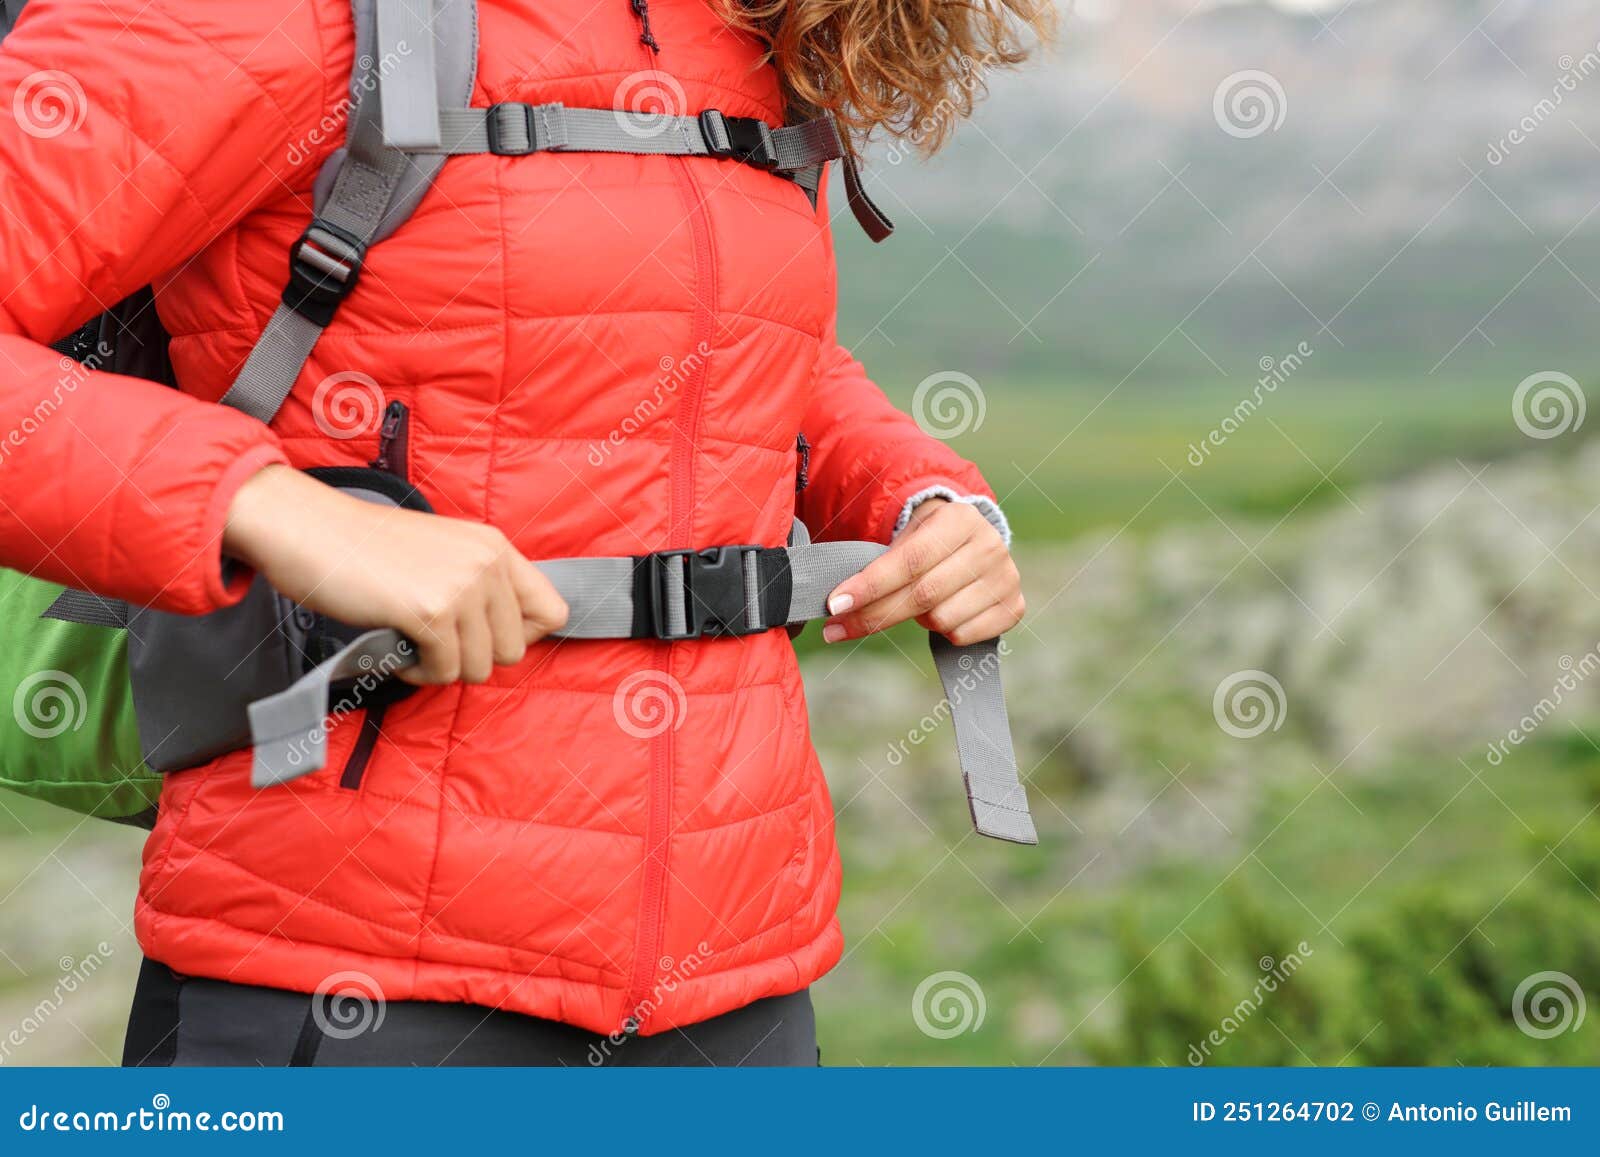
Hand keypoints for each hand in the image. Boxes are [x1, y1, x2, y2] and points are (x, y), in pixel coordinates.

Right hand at [223, 465, 567, 684]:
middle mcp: (487, 563)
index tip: (478, 636)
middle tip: (432, 639)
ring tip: (409, 639)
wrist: (307, 530)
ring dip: (440, 667)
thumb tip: (512, 640)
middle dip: (470, 657)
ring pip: (479, 668)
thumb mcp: (443, 554)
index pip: (553, 612)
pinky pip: (443, 673)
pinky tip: (394, 645)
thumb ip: (480, 585)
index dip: (519, 637)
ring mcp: (462, 587)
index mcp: (495, 547)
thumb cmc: (365, 549)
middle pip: (513, 651)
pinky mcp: (431, 612)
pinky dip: (416, 671)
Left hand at [822, 497, 1023, 645]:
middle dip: (873, 615)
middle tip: (836, 628)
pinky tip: (944, 612)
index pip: (907, 561)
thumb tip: (837, 605)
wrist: (973, 544)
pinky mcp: (1014, 607)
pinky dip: (944, 632)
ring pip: (940, 620)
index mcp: (959, 519)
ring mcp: (1006, 578)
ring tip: (919, 604)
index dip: (869, 586)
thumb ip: (877, 566)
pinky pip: (963, 636)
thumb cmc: (929, 544)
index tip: (834, 604)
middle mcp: (989, 546)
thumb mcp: (907, 538)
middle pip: (921, 596)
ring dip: (917, 620)